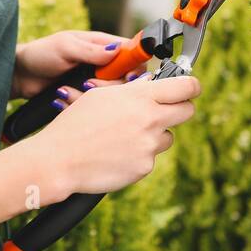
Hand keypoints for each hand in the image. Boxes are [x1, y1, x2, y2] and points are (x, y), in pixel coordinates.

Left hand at [10, 30, 148, 101]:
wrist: (20, 75)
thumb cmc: (41, 54)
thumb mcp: (65, 47)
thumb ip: (91, 51)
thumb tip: (117, 50)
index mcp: (102, 45)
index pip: (131, 54)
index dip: (134, 66)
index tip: (126, 77)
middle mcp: (102, 64)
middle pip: (125, 80)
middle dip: (107, 85)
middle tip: (87, 83)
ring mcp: (94, 81)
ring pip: (109, 96)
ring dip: (88, 96)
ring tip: (66, 90)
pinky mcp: (84, 97)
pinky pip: (92, 106)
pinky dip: (77, 104)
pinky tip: (61, 98)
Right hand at [33, 72, 201, 202]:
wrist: (59, 159)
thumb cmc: (75, 123)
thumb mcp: (102, 96)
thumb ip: (132, 90)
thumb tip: (153, 83)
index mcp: (141, 96)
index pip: (185, 86)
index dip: (191, 86)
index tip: (190, 88)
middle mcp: (151, 119)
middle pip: (187, 111)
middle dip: (179, 109)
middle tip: (163, 110)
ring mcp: (149, 145)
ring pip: (167, 137)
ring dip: (154, 135)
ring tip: (124, 137)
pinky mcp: (145, 167)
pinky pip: (150, 157)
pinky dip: (138, 155)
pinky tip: (115, 153)